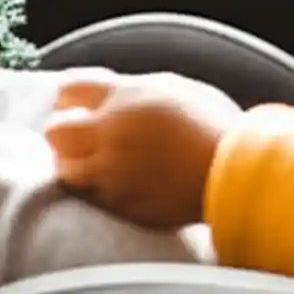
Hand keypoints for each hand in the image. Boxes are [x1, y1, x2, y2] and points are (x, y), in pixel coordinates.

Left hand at [44, 69, 242, 228]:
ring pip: (65, 170)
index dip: (68, 99)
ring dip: (75, 167)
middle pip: (56, 131)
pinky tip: (118, 187)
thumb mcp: (180, 91)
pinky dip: (98, 192)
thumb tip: (115, 95)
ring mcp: (114, 172)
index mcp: (129, 96)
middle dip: (62, 134)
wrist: (237, 176)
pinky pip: (92, 198)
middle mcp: (113, 132)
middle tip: (79, 140)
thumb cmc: (217, 128)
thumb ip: (140, 91)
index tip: (74, 106)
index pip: (71, 88)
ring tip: (95, 168)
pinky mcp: (121, 204)